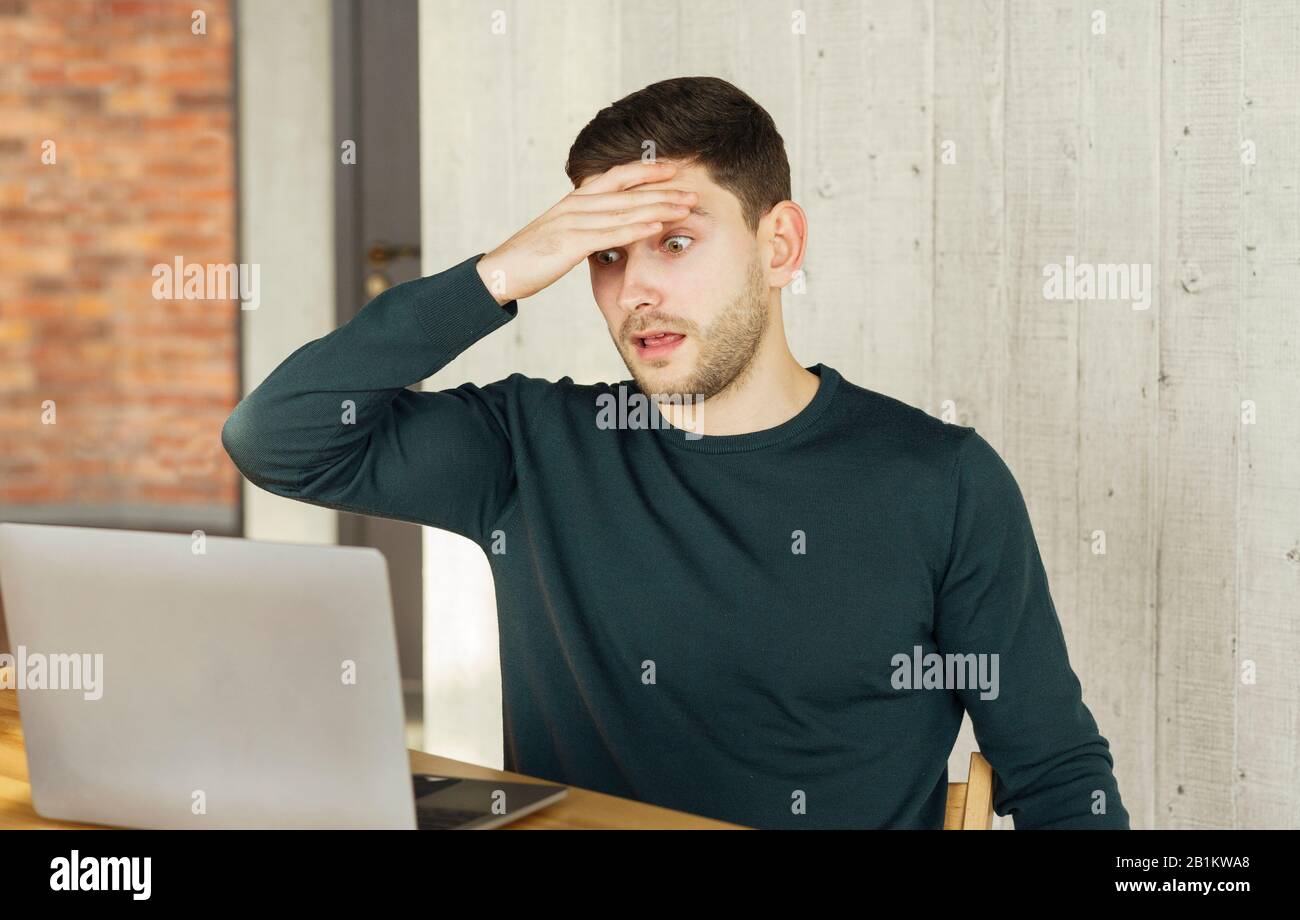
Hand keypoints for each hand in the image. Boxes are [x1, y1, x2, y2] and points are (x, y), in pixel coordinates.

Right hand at [474, 161, 697, 304]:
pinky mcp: (569, 243)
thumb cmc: (531, 258)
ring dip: (658, 208)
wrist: (499, 273)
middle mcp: (576, 205)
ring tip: (685, 207)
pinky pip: (609, 234)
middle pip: (628, 192)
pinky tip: (656, 228)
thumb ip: (587, 229)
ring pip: (623, 210)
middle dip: (663, 191)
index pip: (617, 177)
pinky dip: (634, 230)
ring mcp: (572, 222)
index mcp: (575, 201)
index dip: (646, 171)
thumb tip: (611, 232)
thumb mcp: (562, 236)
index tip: (674, 170)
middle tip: (693, 192)